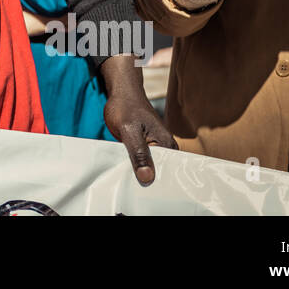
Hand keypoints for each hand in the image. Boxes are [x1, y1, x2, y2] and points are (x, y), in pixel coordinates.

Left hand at [100, 54, 176, 184]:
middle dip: (148, 182)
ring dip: (140, 175)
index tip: (147, 195)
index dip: (157, 184)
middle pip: (159, 173)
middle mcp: (165, 147)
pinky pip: (142, 162)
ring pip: (149, 169)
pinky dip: (135, 168)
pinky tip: (127, 175)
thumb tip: (147, 178)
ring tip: (130, 187)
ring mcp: (155, 147)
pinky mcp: (146, 147)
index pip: (168, 172)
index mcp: (167, 144)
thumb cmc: (125, 107)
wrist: (121, 93)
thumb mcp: (129, 131)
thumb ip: (139, 154)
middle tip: (135, 193)